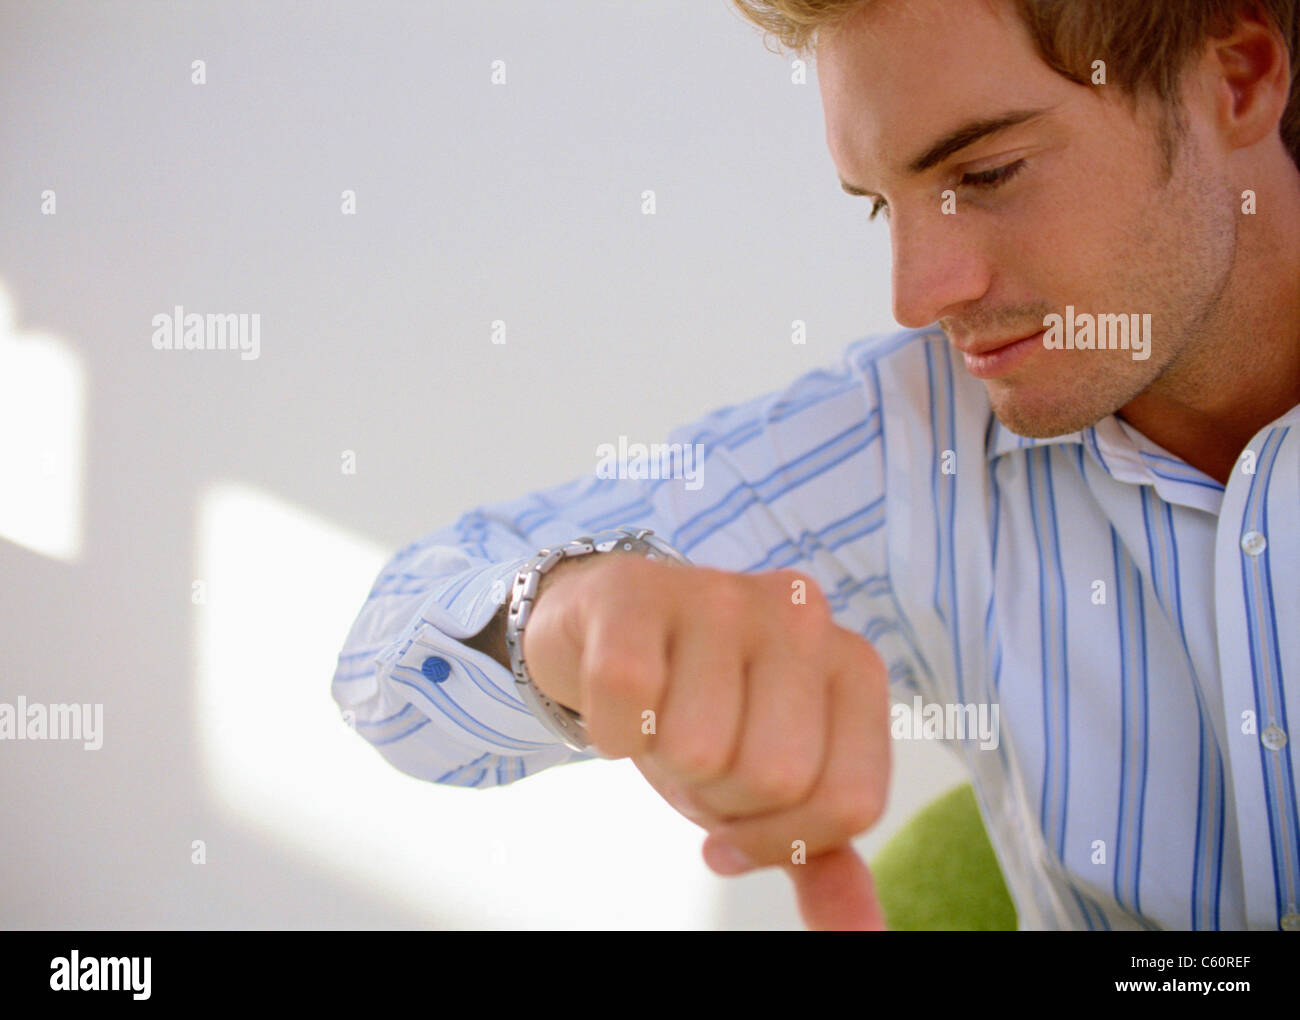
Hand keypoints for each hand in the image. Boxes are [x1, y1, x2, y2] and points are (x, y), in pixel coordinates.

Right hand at [522, 555, 891, 928]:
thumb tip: (863, 937)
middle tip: (695, 758)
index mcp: (855, 666)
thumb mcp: (770, 777)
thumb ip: (818, 848)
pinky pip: (627, 697)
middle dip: (718, 798)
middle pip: (774, 776)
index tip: (738, 819)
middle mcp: (801, 616)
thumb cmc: (704, 701)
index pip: (849, 802)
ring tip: (661, 725)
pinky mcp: (639, 590)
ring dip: (663, 763)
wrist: (615, 622)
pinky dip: (610, 729)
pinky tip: (620, 707)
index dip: (781, 837)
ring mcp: (721, 593)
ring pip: (697, 746)